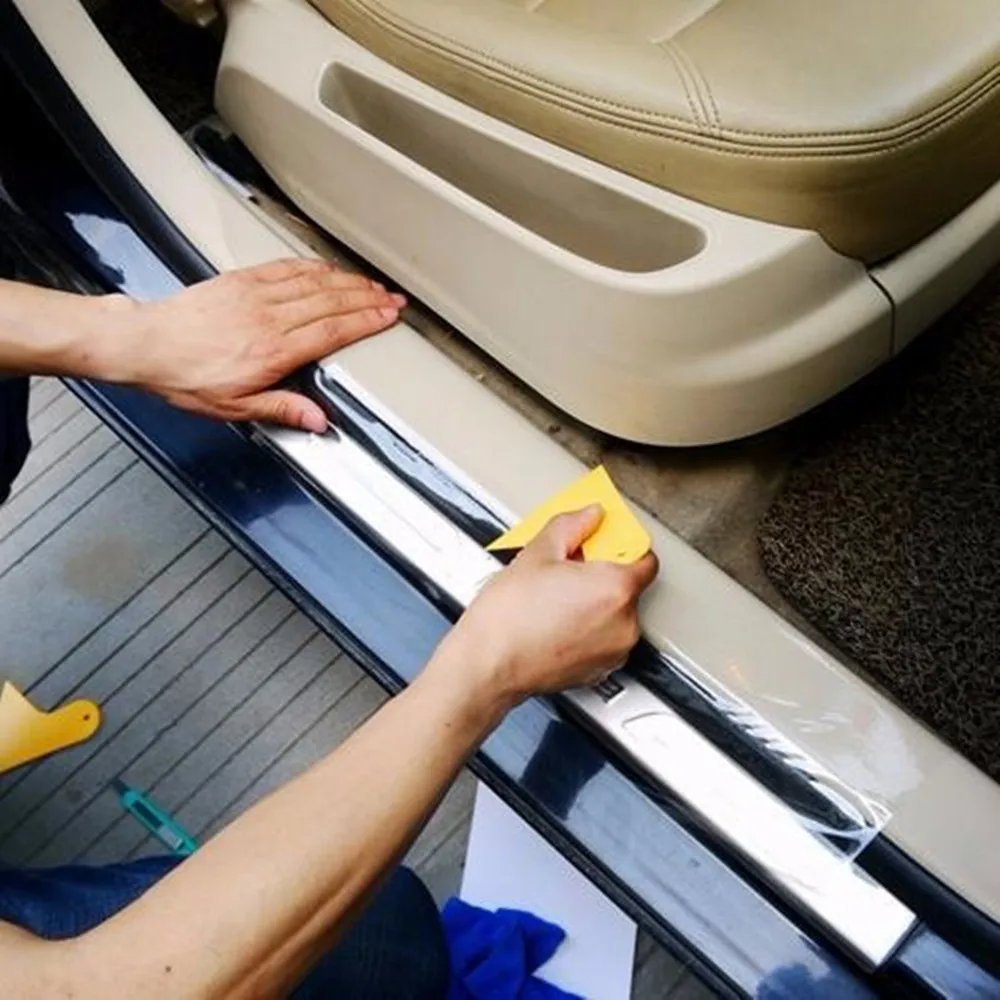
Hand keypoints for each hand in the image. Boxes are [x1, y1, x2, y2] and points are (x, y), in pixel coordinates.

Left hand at [98, 258, 404, 429]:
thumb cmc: (184, 377)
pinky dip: (312, 266)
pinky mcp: (240, 280)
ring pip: (313, 282)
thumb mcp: (235, 407)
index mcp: (272, 351)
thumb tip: (318, 419)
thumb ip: (282, 408)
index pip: (332, 331)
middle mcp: (268, 318)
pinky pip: (285, 268)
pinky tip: (328, 268)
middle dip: (367, 298)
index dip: (365, 322)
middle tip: (392, 298)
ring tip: (371, 283)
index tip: (387, 316)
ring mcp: (254, 294)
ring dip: (347, 281)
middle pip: (331, 302)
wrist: (144, 344)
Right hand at [433, 505, 657, 708]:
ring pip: (615, 616)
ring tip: (557, 602)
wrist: (487, 665)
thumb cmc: (508, 618)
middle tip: (568, 573)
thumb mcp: (537, 554)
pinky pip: (604, 641)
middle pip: (627, 587)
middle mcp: (624, 623)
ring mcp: (614, 651)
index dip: (622, 547)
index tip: (604, 544)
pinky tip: (558, 624)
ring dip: (596, 605)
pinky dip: (589, 631)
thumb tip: (588, 516)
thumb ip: (571, 526)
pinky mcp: (600, 671)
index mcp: (615, 588)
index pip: (644, 558)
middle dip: (602, 577)